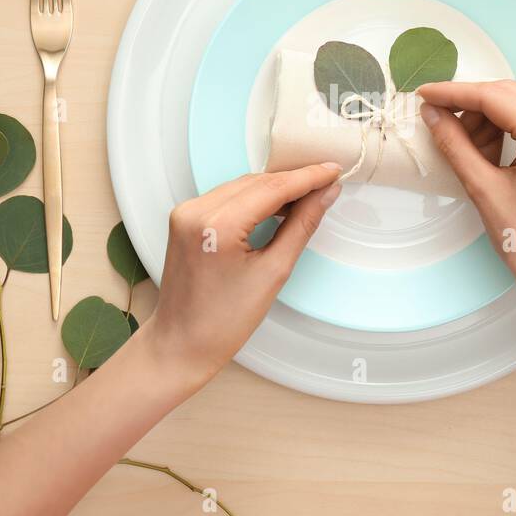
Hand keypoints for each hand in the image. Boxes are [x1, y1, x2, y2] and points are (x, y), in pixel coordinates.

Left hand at [145, 164, 341, 385]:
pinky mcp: (184, 218)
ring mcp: (186, 212)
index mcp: (217, 225)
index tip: (333, 171)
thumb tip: (325, 195)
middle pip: (256, 182)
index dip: (307, 177)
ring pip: (241, 186)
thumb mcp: (273, 272)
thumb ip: (301, 226)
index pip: (272, 188)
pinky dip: (253, 198)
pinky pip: (226, 197)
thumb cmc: (223, 321)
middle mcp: (196, 211)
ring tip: (307, 196)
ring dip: (273, 188)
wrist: (181, 344)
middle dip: (293, 181)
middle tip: (327, 184)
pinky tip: (276, 206)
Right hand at [418, 80, 515, 316]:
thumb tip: (432, 114)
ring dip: (487, 116)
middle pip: (508, 93)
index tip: (424, 93)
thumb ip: (455, 145)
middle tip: (438, 120)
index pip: (494, 97)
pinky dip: (506, 127)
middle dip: (470, 104)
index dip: (454, 93)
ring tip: (464, 145)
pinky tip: (486, 149)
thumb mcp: (484, 190)